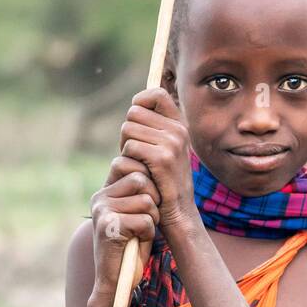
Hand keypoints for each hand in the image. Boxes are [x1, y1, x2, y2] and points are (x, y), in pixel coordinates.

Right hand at [88, 160, 160, 306]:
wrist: (116, 281)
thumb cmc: (131, 247)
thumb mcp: (136, 212)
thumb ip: (140, 189)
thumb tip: (154, 162)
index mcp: (105, 190)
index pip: (128, 161)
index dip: (147, 178)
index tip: (148, 201)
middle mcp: (100, 197)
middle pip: (141, 178)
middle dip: (153, 199)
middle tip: (146, 219)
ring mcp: (101, 211)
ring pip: (146, 200)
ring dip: (152, 218)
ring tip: (140, 232)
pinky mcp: (108, 227)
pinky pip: (144, 219)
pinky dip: (147, 233)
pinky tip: (136, 242)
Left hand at [118, 87, 194, 230]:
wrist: (179, 213)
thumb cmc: (165, 182)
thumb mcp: (166, 150)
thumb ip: (155, 127)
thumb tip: (136, 103)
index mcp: (180, 125)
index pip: (156, 94)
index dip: (140, 101)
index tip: (137, 119)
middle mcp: (178, 130)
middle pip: (134, 113)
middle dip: (128, 131)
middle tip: (135, 152)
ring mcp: (172, 143)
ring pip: (128, 129)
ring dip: (126, 147)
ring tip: (139, 164)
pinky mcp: (162, 158)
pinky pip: (130, 147)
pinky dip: (128, 160)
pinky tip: (140, 172)